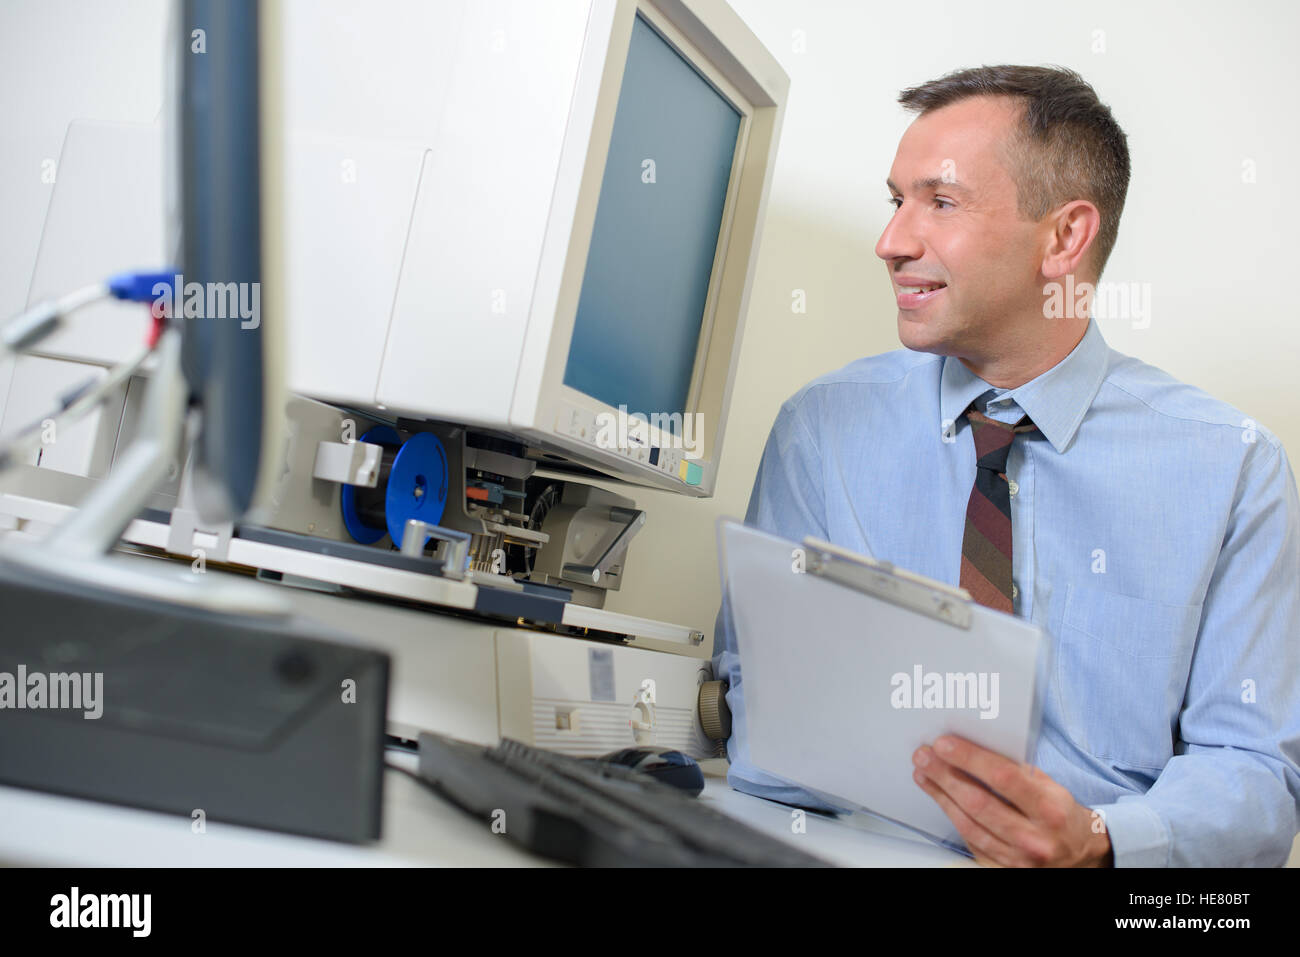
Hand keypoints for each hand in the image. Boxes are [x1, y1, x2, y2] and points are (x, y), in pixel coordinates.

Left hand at [912, 735, 1112, 866]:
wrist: (1080, 855)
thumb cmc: (1060, 814)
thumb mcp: (1050, 787)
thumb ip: (1017, 770)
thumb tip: (973, 746)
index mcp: (1050, 809)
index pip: (1004, 778)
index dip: (970, 759)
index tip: (944, 743)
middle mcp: (1034, 837)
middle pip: (978, 802)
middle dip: (945, 775)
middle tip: (924, 756)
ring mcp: (1017, 858)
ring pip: (968, 824)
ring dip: (940, 794)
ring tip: (924, 773)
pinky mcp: (1003, 869)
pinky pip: (970, 840)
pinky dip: (951, 815)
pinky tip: (939, 796)